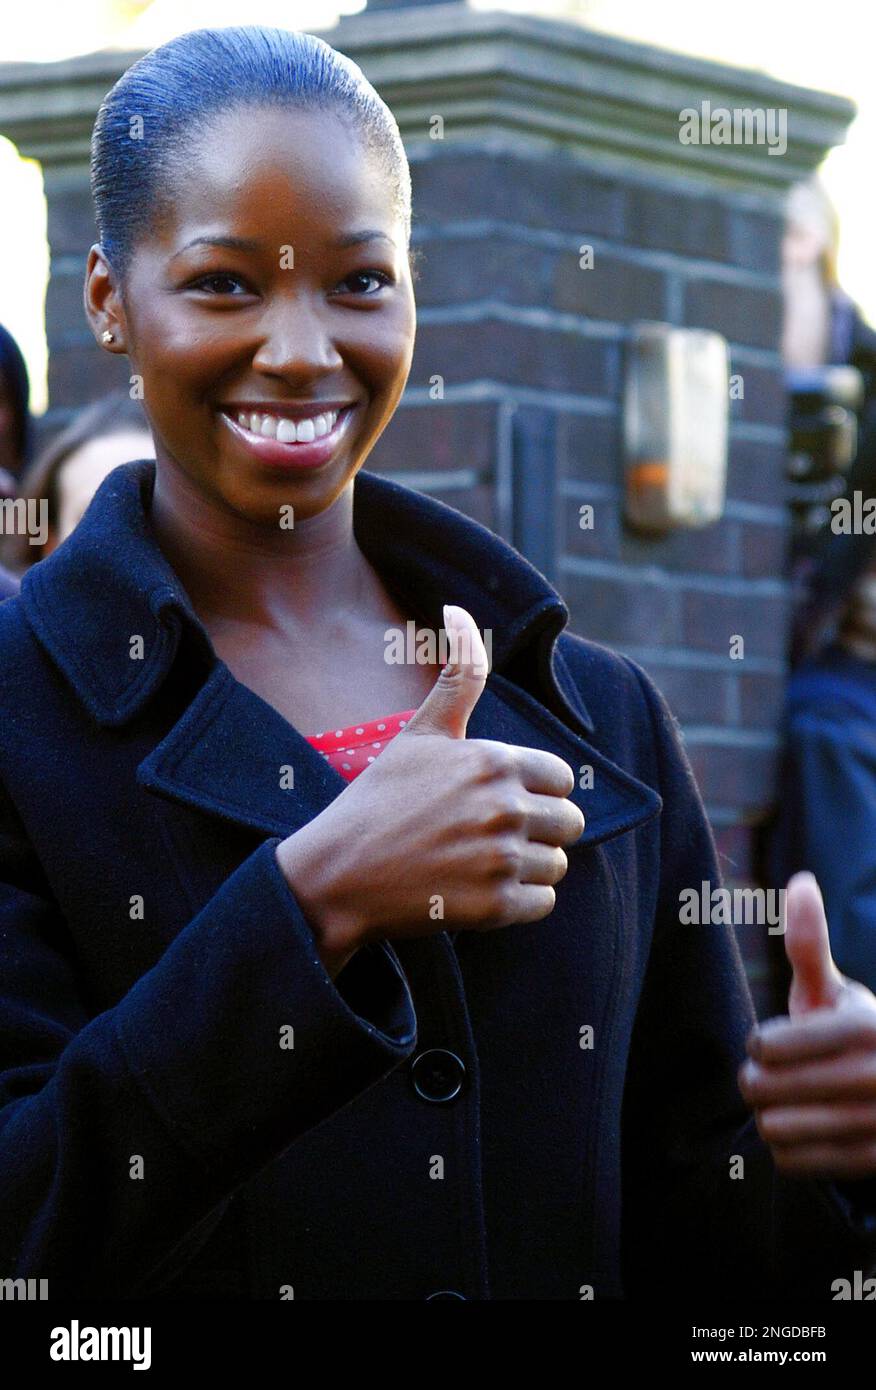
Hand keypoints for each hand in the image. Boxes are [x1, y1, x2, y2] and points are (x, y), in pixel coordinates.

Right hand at [277, 603, 584, 957]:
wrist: (337, 875)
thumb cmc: (380, 799)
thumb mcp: (422, 732)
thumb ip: (458, 674)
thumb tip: (458, 606)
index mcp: (494, 760)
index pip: (561, 779)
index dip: (532, 790)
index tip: (492, 801)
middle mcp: (504, 807)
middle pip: (568, 823)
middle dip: (538, 830)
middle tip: (489, 836)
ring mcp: (501, 859)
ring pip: (558, 865)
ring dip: (528, 867)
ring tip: (480, 863)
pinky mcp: (495, 907)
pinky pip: (543, 903)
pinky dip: (519, 902)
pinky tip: (478, 890)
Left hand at [738, 871, 875, 1177]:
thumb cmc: (858, 1035)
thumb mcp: (837, 991)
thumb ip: (810, 944)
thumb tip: (799, 881)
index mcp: (865, 1028)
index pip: (767, 1046)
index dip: (760, 1044)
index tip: (773, 1042)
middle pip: (764, 1088)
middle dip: (758, 1080)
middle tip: (771, 1075)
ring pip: (774, 1129)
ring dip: (770, 1115)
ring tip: (787, 1102)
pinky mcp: (871, 1163)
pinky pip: (793, 1162)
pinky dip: (787, 1148)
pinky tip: (804, 1129)